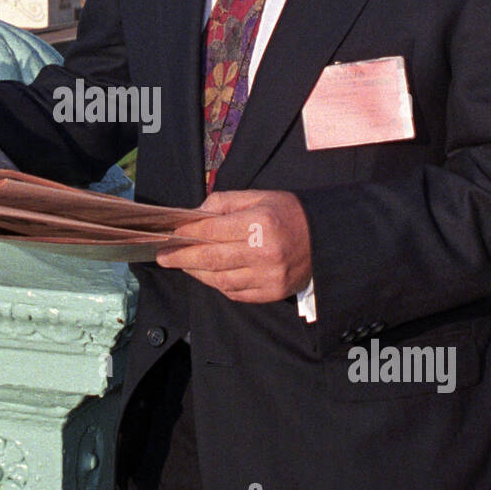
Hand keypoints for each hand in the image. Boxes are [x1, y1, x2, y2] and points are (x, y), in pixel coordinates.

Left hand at [155, 190, 311, 302]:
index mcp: (259, 223)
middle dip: (181, 258)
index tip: (171, 235)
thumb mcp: (259, 197)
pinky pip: (236, 293)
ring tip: (185, 265)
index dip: (187, 233)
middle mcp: (263, 252)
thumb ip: (225, 202)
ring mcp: (268, 276)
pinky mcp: (272, 293)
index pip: (211, 230)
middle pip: (210, 258)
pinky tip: (210, 276)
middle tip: (163, 257)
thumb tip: (195, 214)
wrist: (327, 239)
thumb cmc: (289, 213)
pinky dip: (219, 285)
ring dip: (197, 273)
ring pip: (220, 280)